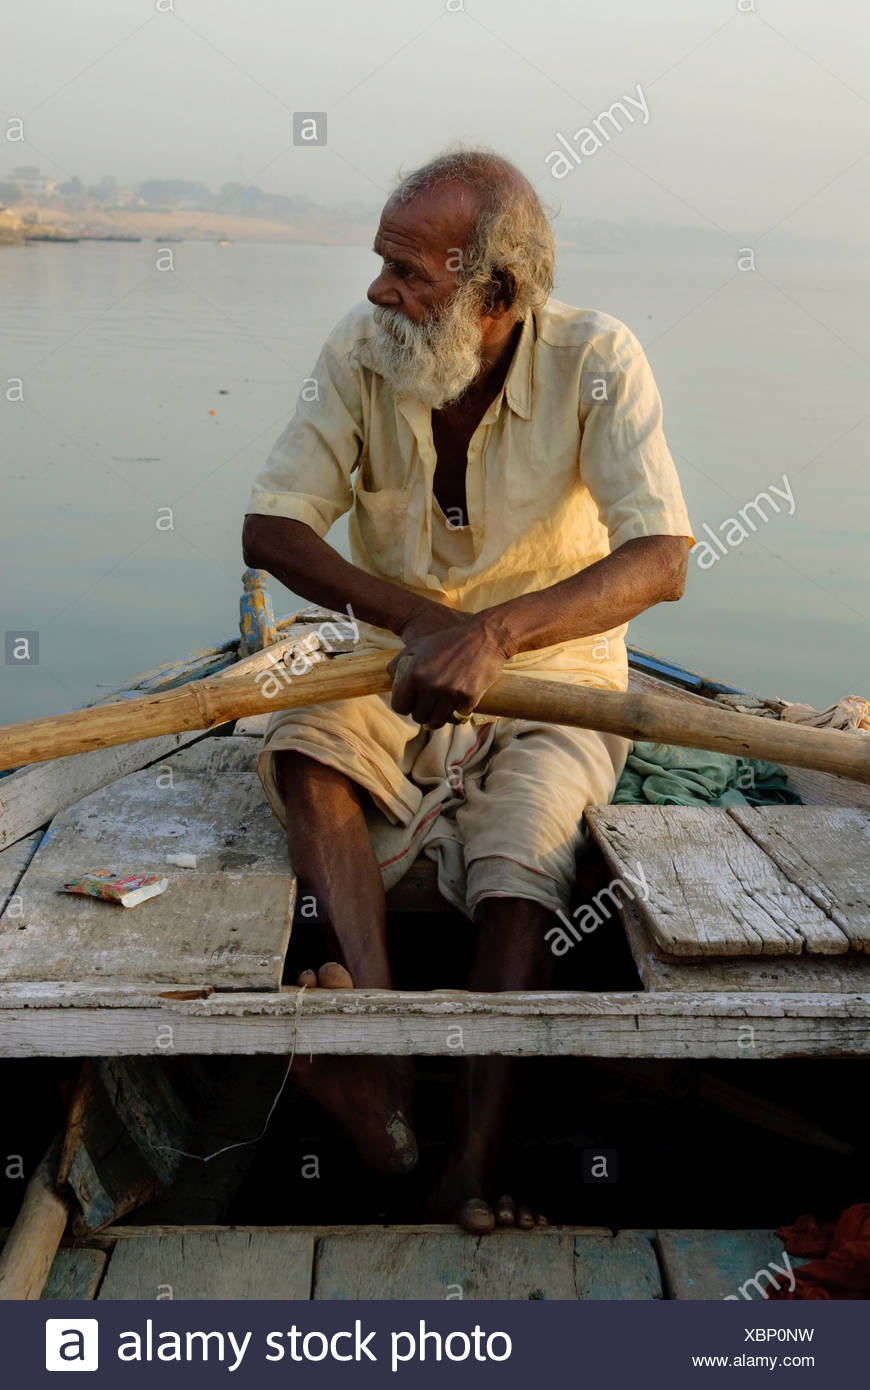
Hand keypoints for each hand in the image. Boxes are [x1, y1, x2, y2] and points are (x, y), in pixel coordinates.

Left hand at [388, 610, 510, 728]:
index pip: (400, 706)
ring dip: (437, 718)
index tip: (412, 704)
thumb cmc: (448, 640)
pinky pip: (457, 718)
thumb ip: (399, 663)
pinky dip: (456, 714)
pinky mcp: (469, 698)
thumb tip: (391, 681)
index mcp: (414, 673)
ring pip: (437, 722)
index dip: (405, 706)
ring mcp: (450, 693)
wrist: (485, 636)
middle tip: (429, 706)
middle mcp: (430, 685)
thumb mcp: (417, 644)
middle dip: (422, 712)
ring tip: (439, 711)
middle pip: (418, 717)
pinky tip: (457, 705)